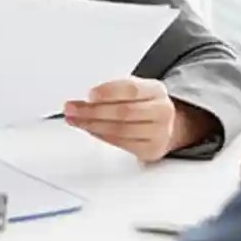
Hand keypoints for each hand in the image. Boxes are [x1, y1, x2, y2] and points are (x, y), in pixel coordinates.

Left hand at [64, 78, 210, 162]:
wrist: (169, 126)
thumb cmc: (145, 105)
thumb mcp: (137, 89)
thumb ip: (114, 91)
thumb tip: (84, 99)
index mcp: (157, 90)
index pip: (132, 89)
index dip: (109, 92)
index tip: (89, 95)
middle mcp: (162, 112)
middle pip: (123, 112)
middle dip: (92, 111)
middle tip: (72, 108)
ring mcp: (159, 134)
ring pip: (119, 130)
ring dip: (91, 125)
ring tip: (75, 119)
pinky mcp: (150, 151)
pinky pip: (119, 143)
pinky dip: (100, 135)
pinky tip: (89, 129)